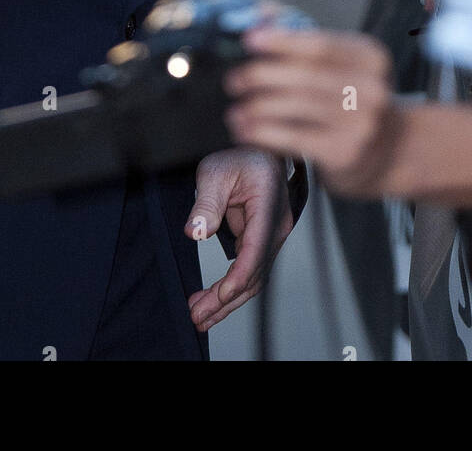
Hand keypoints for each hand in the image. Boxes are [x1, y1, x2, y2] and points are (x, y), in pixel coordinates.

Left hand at [186, 147, 294, 331]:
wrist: (257, 152)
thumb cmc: (238, 158)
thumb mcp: (214, 172)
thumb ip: (206, 203)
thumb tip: (195, 232)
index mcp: (268, 207)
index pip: (255, 251)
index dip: (237, 278)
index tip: (218, 296)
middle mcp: (276, 227)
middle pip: (255, 273)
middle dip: (226, 300)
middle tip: (198, 318)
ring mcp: (272, 236)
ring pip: (253, 278)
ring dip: (227, 300)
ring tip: (199, 317)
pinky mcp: (262, 242)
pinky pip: (248, 270)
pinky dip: (230, 287)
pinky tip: (211, 300)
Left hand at [226, 28, 402, 197]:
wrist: (393, 151)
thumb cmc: (358, 102)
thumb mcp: (343, 65)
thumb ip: (305, 38)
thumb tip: (263, 13)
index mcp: (369, 58)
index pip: (320, 44)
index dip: (281, 40)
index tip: (250, 39)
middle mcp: (371, 88)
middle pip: (305, 75)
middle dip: (261, 75)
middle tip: (235, 80)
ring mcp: (361, 122)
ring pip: (297, 107)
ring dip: (257, 107)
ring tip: (237, 110)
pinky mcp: (346, 152)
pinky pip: (295, 137)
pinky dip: (264, 132)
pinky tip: (247, 130)